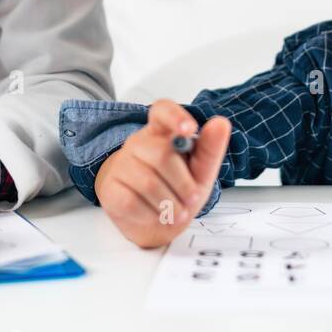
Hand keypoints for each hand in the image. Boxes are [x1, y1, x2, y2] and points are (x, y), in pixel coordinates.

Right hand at [93, 99, 229, 248]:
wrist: (154, 220)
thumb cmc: (178, 189)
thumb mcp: (201, 171)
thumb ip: (210, 149)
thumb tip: (221, 124)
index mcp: (162, 132)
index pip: (163, 111)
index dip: (175, 117)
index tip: (189, 130)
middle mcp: (139, 143)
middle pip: (161, 155)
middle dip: (183, 183)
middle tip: (191, 198)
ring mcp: (122, 164)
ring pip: (147, 182)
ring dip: (170, 203)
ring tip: (177, 211)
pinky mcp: (110, 188)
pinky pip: (131, 201)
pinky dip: (151, 214)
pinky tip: (156, 213)